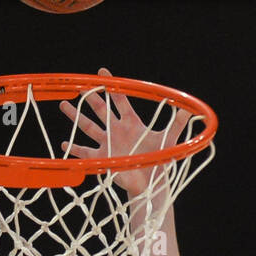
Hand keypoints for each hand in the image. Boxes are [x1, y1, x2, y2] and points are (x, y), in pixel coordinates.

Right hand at [59, 67, 189, 194]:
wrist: (151, 183)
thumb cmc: (160, 160)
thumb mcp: (169, 140)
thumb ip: (178, 124)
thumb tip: (191, 110)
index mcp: (131, 122)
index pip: (120, 99)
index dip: (112, 85)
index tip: (102, 72)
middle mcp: (117, 130)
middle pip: (100, 110)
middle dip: (90, 99)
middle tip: (80, 87)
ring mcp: (107, 144)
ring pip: (88, 127)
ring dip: (76, 117)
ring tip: (64, 105)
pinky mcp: (102, 159)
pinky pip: (85, 152)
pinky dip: (74, 149)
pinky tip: (65, 144)